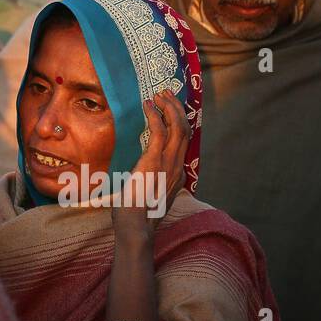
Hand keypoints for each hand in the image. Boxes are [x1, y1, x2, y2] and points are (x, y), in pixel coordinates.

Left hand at [112, 89, 190, 232]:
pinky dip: (154, 115)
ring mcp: (168, 163)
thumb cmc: (136, 214)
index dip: (181, 121)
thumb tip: (141, 173)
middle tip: (167, 94)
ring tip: (159, 95)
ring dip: (169, 107)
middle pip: (185, 129)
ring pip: (177, 127)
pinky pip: (159, 131)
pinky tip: (147, 105)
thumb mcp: (150, 195)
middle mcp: (178, 166)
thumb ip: (151, 181)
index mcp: (177, 174)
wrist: (135, 225)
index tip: (172, 108)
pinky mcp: (154, 161)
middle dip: (177, 108)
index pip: (185, 141)